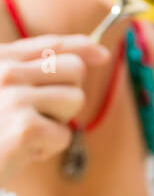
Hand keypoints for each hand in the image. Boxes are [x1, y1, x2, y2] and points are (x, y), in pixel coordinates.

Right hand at [0, 35, 109, 185]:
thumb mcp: (3, 89)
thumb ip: (37, 68)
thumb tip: (99, 54)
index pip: (51, 45)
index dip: (82, 48)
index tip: (102, 55)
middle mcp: (4, 73)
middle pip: (74, 70)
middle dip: (66, 94)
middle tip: (38, 113)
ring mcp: (14, 99)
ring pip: (74, 100)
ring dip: (56, 123)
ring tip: (24, 131)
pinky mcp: (25, 129)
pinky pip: (64, 135)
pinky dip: (47, 148)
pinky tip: (20, 150)